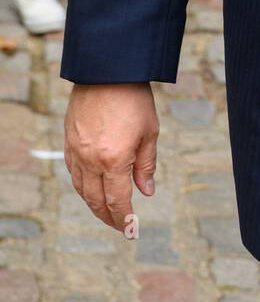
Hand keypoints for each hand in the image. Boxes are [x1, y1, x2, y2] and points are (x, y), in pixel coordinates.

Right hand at [64, 82, 158, 234]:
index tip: (130, 230)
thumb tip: (146, 192)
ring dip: (93, 204)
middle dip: (108, 217)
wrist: (106, 71)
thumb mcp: (149, 132)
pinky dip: (82, 185)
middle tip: (119, 226)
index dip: (124, 219)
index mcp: (114, 161)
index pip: (117, 201)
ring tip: (106, 211)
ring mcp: (76, 151)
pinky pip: (73, 172)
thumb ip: (146, 166)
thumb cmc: (133, 99)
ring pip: (81, 189)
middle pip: (96, 201)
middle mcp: (91, 161)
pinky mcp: (69, 141)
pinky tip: (91, 187)